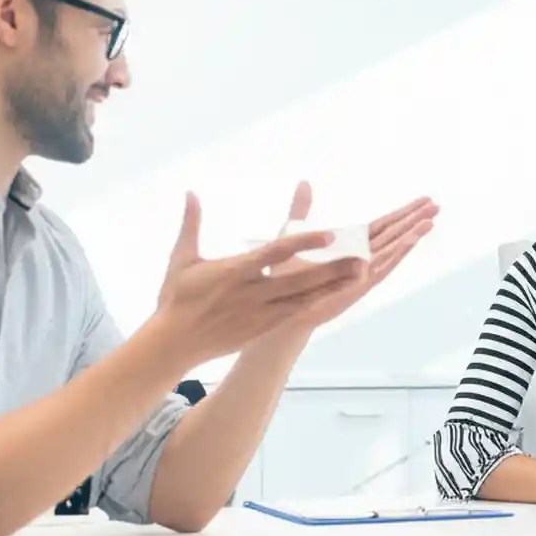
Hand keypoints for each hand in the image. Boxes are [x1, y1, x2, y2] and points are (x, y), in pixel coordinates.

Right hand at [152, 192, 371, 366]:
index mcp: (234, 271)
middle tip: (362, 259)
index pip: (276, 253)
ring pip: (304, 298)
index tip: (328, 234)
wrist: (173, 343)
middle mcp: (252, 293)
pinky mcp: (262, 328)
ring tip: (360, 275)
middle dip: (332, 269)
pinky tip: (337, 296)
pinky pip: (295, 314)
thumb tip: (191, 192)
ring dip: (332, 287)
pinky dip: (317, 304)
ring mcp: (260, 313)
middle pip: (299, 279)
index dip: (304, 242)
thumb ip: (192, 223)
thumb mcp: (181, 258)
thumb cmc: (176, 298)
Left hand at [250, 182, 437, 340]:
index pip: (384, 224)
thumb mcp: (294, 232)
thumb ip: (302, 208)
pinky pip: (383, 267)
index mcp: (352, 243)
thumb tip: (305, 182)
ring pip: (393, 249)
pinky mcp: (360, 284)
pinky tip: (411, 242)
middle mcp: (363, 256)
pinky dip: (398, 254)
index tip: (422, 200)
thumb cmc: (287, 273)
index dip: (403, 212)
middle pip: (394, 234)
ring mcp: (364, 271)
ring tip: (431, 222)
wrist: (279, 304)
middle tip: (437, 205)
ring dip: (412, 236)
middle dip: (415, 220)